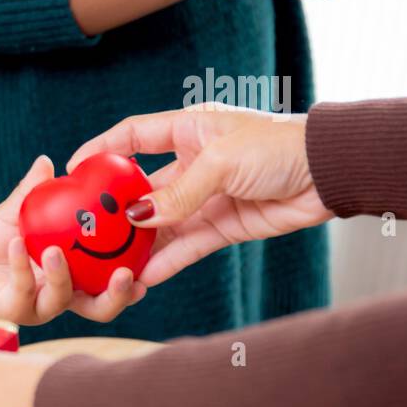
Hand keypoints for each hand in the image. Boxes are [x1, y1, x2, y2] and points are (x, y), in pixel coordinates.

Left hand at [0, 155, 146, 324]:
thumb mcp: (13, 215)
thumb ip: (33, 194)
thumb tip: (48, 162)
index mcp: (71, 274)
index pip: (108, 279)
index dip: (132, 273)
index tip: (150, 256)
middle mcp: (59, 295)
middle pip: (100, 307)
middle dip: (117, 294)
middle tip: (125, 274)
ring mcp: (36, 307)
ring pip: (63, 301)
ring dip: (64, 276)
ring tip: (56, 251)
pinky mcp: (11, 311)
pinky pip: (23, 290)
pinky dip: (21, 266)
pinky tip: (16, 244)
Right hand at [66, 103, 333, 287]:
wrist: (332, 173)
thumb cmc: (280, 146)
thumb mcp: (220, 163)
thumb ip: (176, 192)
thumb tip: (138, 218)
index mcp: (188, 129)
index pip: (132, 136)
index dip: (101, 150)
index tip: (74, 169)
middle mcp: (193, 162)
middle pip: (143, 186)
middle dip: (116, 207)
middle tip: (88, 227)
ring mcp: (207, 196)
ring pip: (162, 222)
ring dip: (139, 241)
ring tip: (110, 260)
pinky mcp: (223, 224)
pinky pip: (187, 245)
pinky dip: (166, 261)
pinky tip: (144, 277)